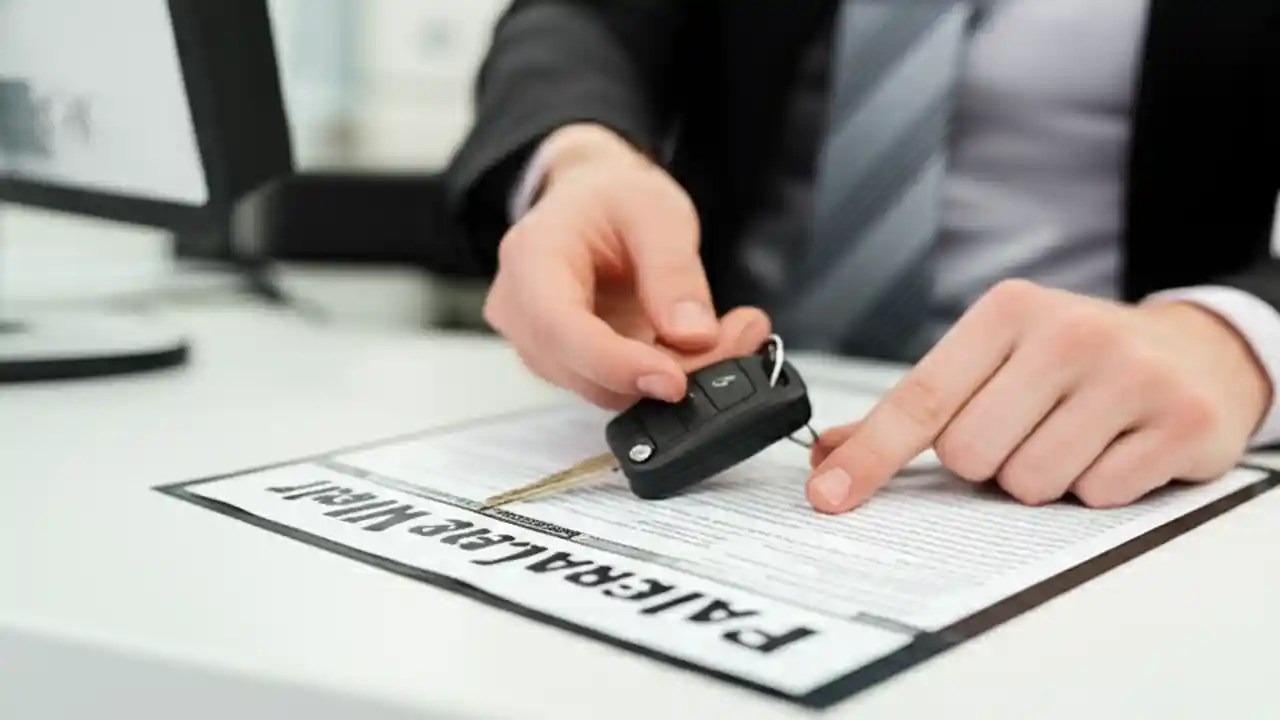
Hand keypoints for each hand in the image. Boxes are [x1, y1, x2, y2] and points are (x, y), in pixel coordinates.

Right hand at [485, 123, 771, 408]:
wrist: (595, 202)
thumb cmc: (613, 197)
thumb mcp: (656, 211)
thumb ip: (674, 272)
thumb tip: (694, 337)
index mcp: (530, 262)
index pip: (560, 330)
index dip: (616, 364)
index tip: (674, 381)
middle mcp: (523, 314)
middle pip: (589, 373)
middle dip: (671, 369)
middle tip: (744, 334)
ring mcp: (545, 347)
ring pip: (612, 391)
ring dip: (681, 374)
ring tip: (738, 330)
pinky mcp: (576, 367)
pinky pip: (624, 388)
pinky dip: (673, 373)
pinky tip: (712, 343)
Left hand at [807, 280, 1270, 512]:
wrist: (1194, 351)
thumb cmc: (1075, 361)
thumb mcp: (995, 359)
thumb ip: (914, 408)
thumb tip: (829, 452)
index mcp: (1008, 311)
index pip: (921, 398)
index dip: (871, 456)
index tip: (828, 496)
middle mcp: (1068, 334)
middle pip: (970, 454)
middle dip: (988, 461)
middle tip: (1026, 428)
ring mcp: (1130, 376)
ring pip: (1031, 483)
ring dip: (1042, 478)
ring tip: (1074, 436)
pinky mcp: (1180, 422)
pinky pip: (1098, 496)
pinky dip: (1098, 487)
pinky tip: (1118, 447)